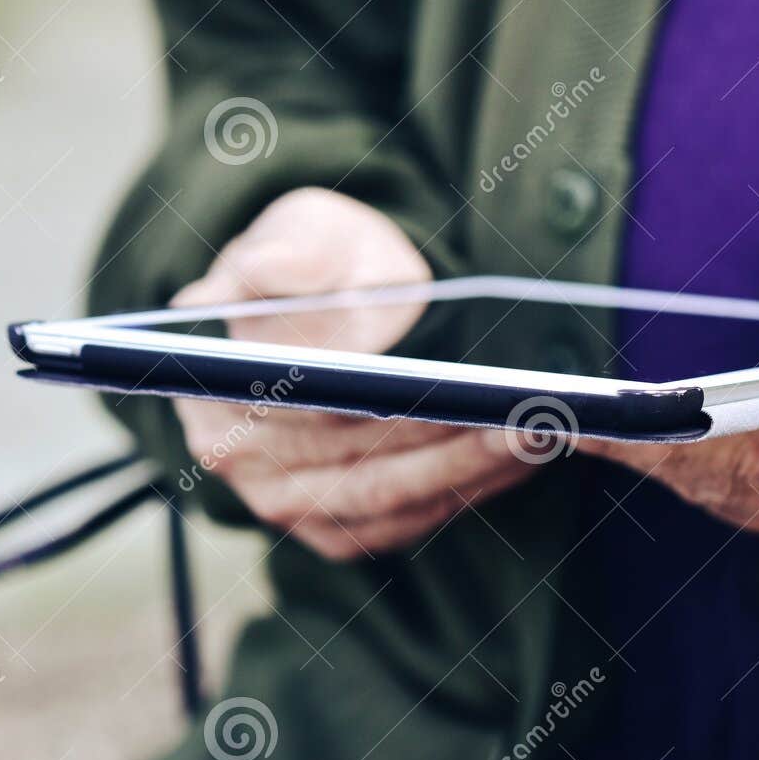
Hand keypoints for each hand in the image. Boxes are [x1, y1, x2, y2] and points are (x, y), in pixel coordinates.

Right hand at [170, 187, 534, 559]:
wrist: (343, 300)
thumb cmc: (321, 264)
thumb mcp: (302, 233)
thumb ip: (285, 251)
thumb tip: (268, 266)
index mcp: (215, 390)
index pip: (306, 410)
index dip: (378, 403)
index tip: (445, 389)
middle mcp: (241, 462)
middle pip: (359, 465)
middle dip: (450, 443)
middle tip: (528, 418)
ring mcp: (291, 503)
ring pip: (395, 498)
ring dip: (473, 472)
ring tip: (543, 435)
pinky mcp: (341, 526)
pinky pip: (412, 517)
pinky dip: (471, 490)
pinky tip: (525, 458)